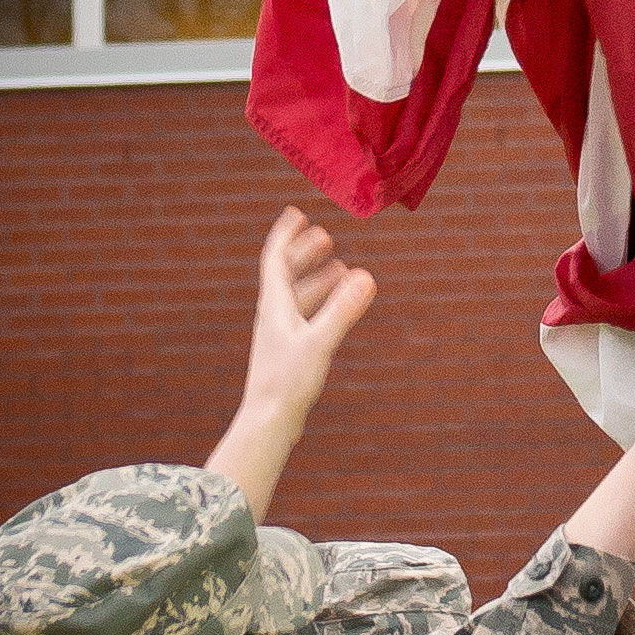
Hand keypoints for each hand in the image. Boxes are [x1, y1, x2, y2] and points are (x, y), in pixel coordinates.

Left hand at [209, 209, 376, 517]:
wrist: (268, 421)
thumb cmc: (288, 382)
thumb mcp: (319, 342)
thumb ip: (342, 310)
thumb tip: (366, 277)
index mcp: (274, 306)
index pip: (276, 260)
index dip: (286, 235)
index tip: (296, 213)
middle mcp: (274, 316)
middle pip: (286, 274)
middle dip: (304, 253)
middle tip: (324, 236)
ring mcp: (281, 335)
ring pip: (297, 296)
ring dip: (316, 279)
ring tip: (340, 268)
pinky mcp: (289, 352)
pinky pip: (305, 316)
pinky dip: (321, 304)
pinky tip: (335, 309)